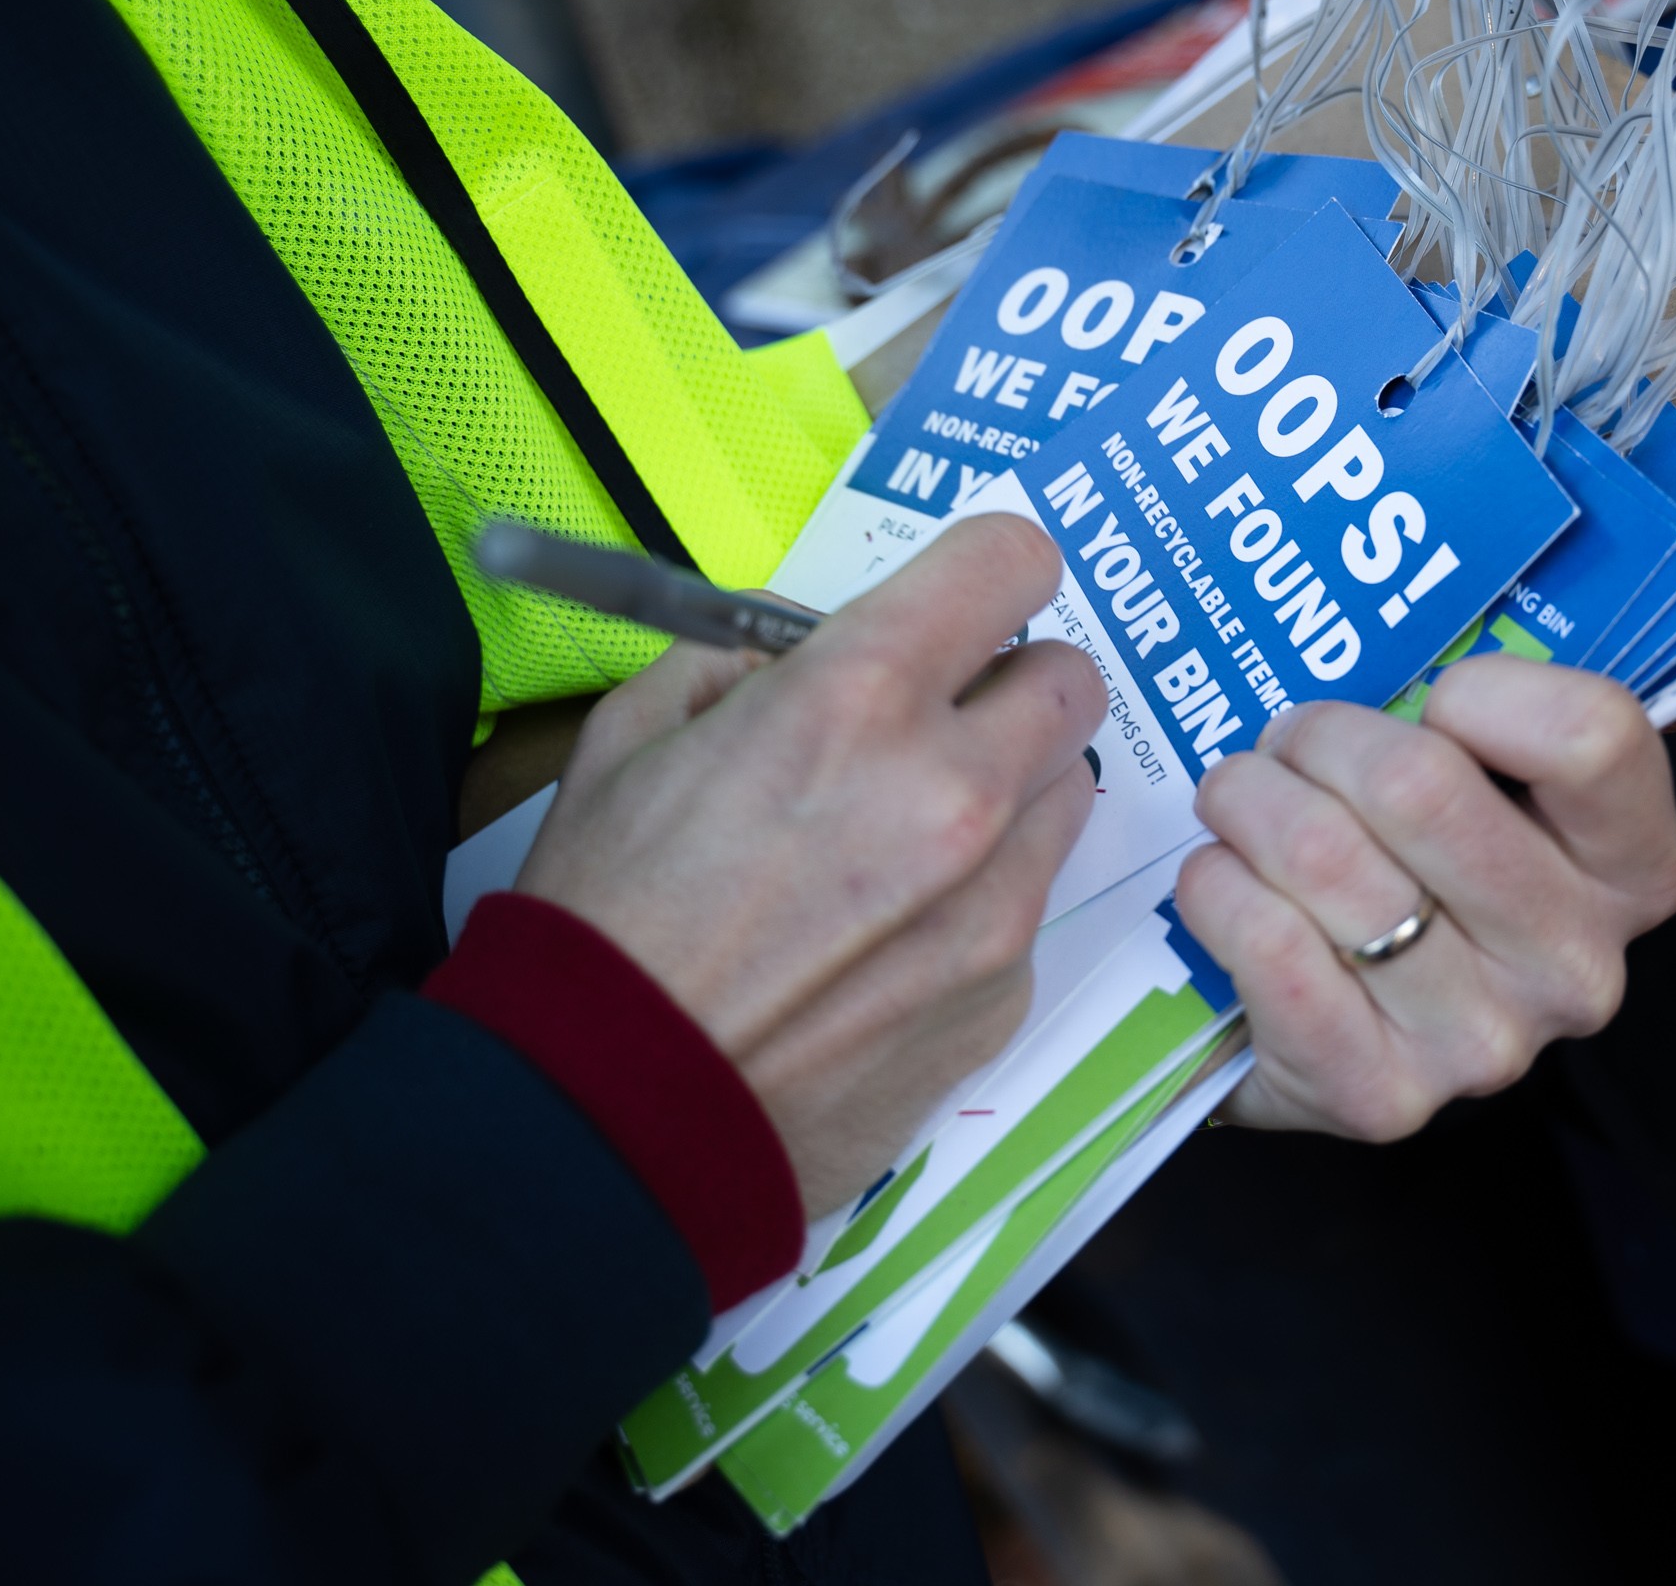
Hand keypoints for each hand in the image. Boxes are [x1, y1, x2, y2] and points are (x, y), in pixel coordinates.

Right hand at [516, 515, 1102, 1214]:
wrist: (609, 1115)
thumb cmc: (604, 919)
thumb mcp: (632, 736)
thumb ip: (741, 661)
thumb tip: (805, 646)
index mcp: (858, 696)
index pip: (1014, 561)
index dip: (986, 577)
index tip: (960, 609)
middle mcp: (955, 786)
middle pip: (1072, 681)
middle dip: (1008, 689)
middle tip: (934, 728)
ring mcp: (995, 900)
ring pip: (1069, 793)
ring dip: (1010, 793)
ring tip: (907, 840)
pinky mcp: (1004, 993)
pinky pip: (1031, 907)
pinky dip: (981, 904)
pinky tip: (888, 942)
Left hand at [1177, 654, 1675, 1139]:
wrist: (1318, 1031)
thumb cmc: (1417, 871)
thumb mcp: (1515, 787)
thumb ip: (1614, 713)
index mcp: (1636, 871)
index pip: (1589, 733)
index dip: (1479, 695)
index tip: (1434, 701)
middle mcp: (1579, 964)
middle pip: (1420, 787)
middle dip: (1316, 739)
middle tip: (1280, 742)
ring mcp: (1486, 1045)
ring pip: (1329, 858)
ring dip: (1249, 806)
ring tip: (1238, 801)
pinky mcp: (1381, 1101)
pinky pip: (1272, 949)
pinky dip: (1218, 892)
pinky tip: (1219, 881)